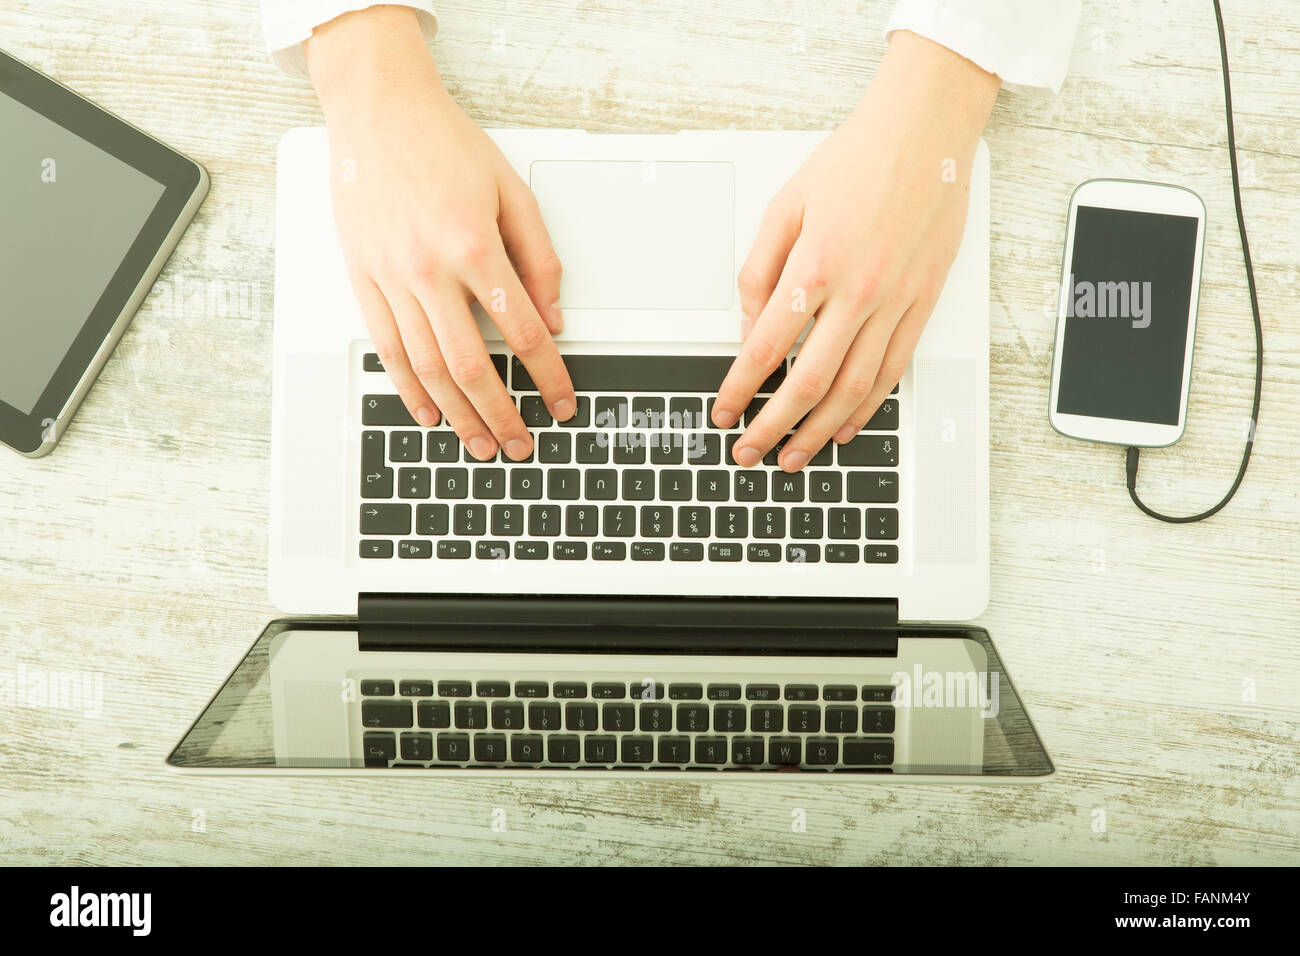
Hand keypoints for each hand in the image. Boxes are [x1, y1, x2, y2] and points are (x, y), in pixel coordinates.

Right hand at [306, 7, 574, 460]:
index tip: (561, 403)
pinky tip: (428, 412)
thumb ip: (539, 258)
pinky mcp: (362, 277)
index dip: (548, 376)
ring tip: (479, 443)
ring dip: (456, 414)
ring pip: (426, 366)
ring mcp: (390, 277)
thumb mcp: (512, 191)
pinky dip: (408, 387)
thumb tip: (555, 318)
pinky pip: (387, 347)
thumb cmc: (445, 144)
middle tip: (520, 445)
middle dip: (500, 414)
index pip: (523, 332)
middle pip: (470, 365)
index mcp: (473, 246)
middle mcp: (428, 268)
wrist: (377, 110)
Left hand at [711, 31, 999, 470]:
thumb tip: (750, 324)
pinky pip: (893, 370)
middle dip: (772, 426)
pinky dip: (867, 407)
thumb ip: (760, 269)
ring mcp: (895, 302)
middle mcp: (858, 291)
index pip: (766, 347)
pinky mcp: (922, 303)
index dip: (740, 388)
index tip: (724, 412)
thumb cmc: (856, 160)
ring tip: (793, 456)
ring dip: (818, 431)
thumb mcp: (786, 205)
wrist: (925, 131)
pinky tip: (844, 427)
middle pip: (807, 382)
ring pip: (853, 388)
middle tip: (749, 453)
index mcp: (815, 265)